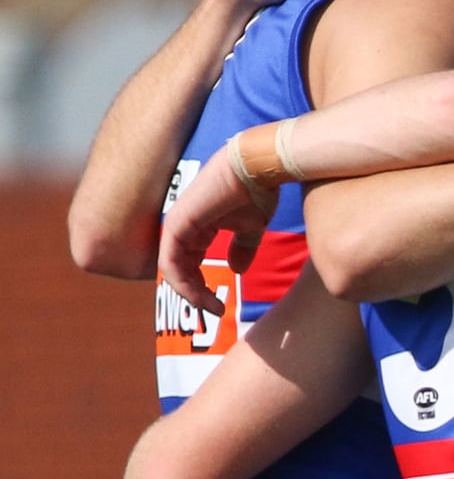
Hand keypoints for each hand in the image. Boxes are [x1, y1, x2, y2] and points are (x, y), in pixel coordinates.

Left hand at [157, 148, 276, 313]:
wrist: (257, 166)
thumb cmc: (257, 190)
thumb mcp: (252, 227)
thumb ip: (242, 249)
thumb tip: (237, 270)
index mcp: (198, 226)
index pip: (190, 262)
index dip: (202, 286)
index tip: (221, 306)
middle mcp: (183, 227)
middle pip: (180, 270)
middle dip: (196, 295)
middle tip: (215, 312)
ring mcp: (177, 225)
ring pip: (173, 271)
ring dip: (190, 294)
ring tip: (211, 308)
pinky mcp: (177, 225)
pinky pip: (171, 263)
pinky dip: (183, 283)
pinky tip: (201, 295)